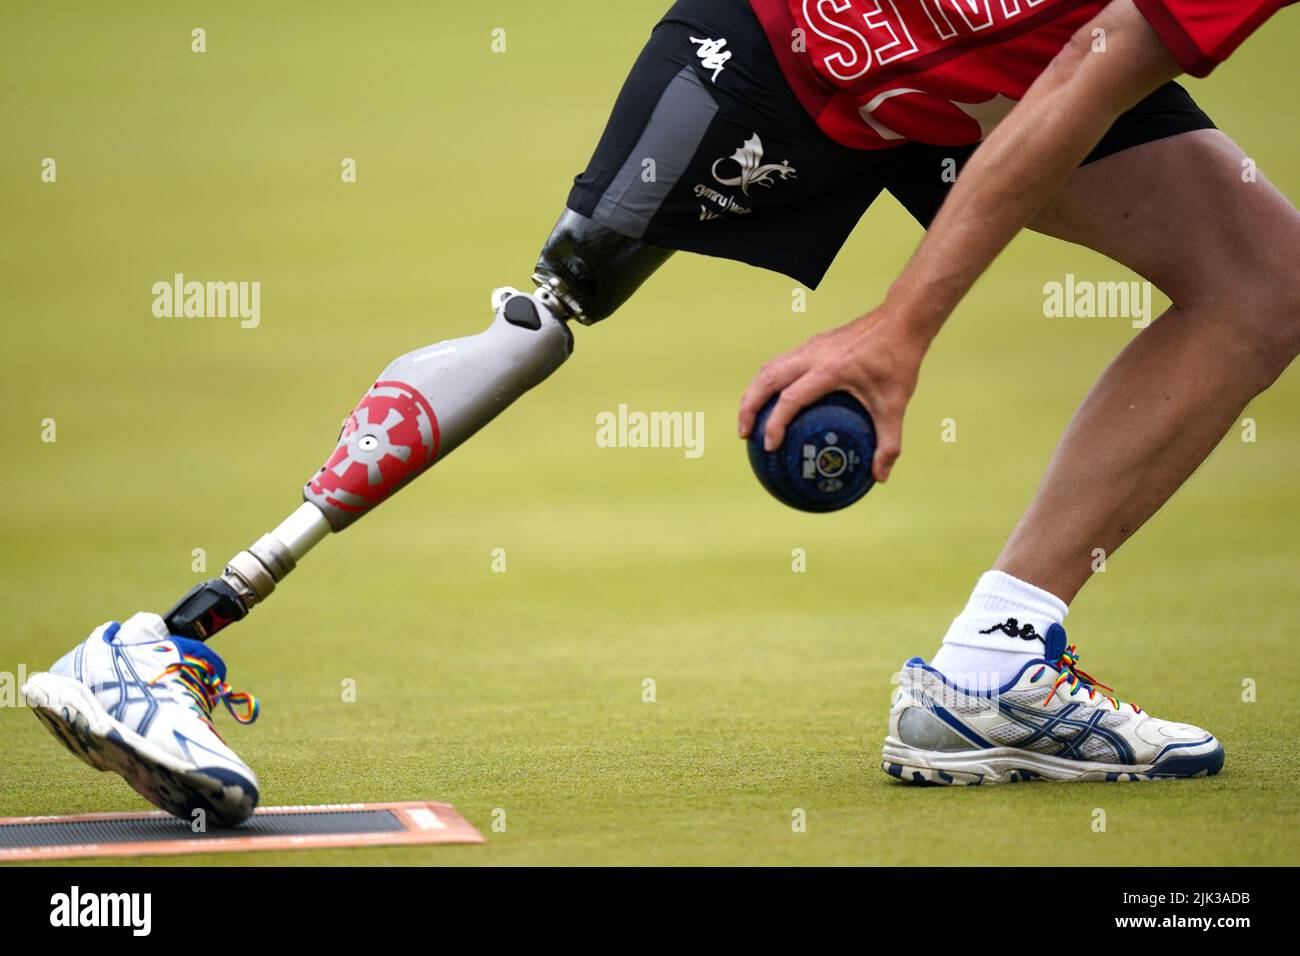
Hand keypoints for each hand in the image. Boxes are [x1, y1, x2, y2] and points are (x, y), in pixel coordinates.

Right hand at [737, 308, 926, 481]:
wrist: (901, 320)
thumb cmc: (898, 361)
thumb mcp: (896, 405)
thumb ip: (889, 443)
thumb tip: (880, 477)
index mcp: (830, 370)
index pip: (790, 398)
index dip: (775, 423)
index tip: (769, 446)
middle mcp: (813, 355)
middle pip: (766, 379)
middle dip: (749, 407)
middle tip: (744, 434)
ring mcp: (810, 346)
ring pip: (768, 368)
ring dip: (753, 392)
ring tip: (748, 418)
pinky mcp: (812, 343)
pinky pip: (780, 362)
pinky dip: (767, 382)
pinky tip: (771, 400)